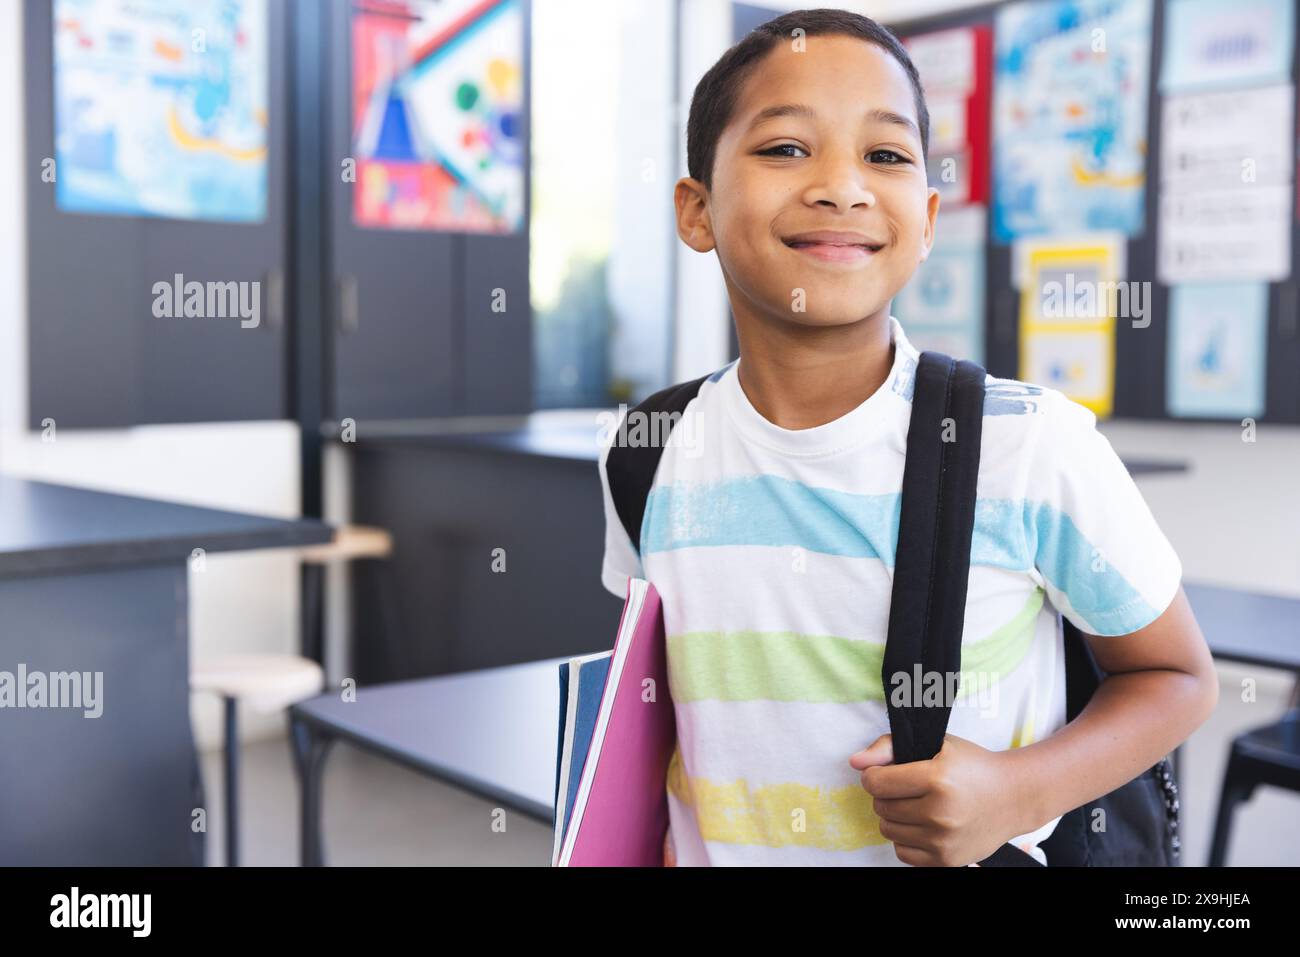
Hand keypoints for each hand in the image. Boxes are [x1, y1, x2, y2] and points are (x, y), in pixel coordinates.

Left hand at [849, 732, 1027, 866]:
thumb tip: (855, 762)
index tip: (884, 772)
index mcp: (937, 779)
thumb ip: (890, 747)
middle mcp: (940, 813)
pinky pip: (902, 852)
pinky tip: (923, 824)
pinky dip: (906, 838)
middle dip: (886, 795)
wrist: (1014, 797)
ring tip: (916, 805)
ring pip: (888, 830)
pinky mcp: (947, 861)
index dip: (874, 775)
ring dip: (894, 816)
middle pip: (881, 807)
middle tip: (907, 788)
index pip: (876, 782)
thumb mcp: (936, 744)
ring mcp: (944, 841)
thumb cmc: (973, 767)